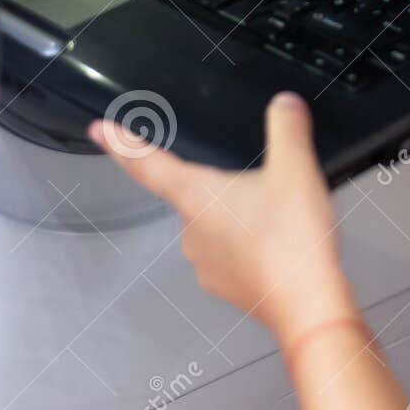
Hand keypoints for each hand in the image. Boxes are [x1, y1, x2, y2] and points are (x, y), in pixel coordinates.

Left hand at [90, 92, 357, 342]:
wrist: (308, 305)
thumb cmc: (293, 241)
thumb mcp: (296, 170)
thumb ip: (287, 129)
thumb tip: (284, 104)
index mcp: (196, 195)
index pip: (146, 163)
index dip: (122, 144)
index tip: (100, 131)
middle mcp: (191, 230)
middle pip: (195, 194)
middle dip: (224, 188)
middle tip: (263, 189)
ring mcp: (205, 262)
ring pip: (215, 226)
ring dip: (238, 219)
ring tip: (277, 219)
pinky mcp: (224, 286)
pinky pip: (230, 256)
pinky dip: (249, 247)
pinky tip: (276, 246)